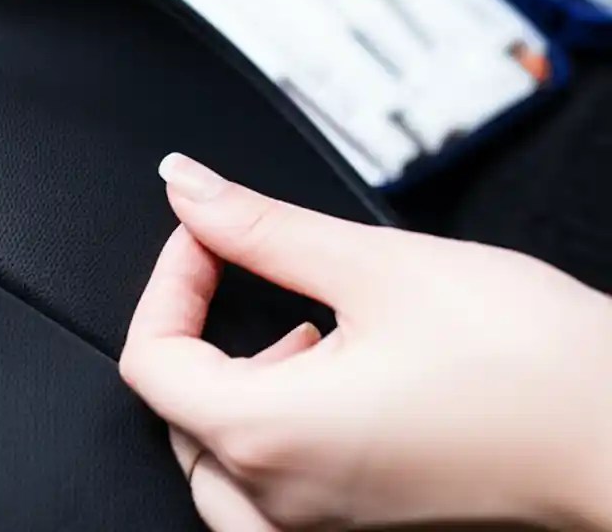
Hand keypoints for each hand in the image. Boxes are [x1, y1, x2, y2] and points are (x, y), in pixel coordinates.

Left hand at [121, 153, 611, 530]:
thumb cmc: (533, 367)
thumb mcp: (379, 267)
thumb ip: (261, 227)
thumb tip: (186, 187)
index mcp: (270, 432)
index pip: (152, 358)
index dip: (170, 279)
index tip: (204, 236)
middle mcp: (283, 495)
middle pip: (175, 409)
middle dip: (197, 327)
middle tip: (247, 271)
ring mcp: (319, 524)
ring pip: (212, 460)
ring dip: (228, 389)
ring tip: (295, 338)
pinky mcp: (357, 528)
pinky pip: (262, 496)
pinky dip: (262, 440)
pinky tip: (319, 395)